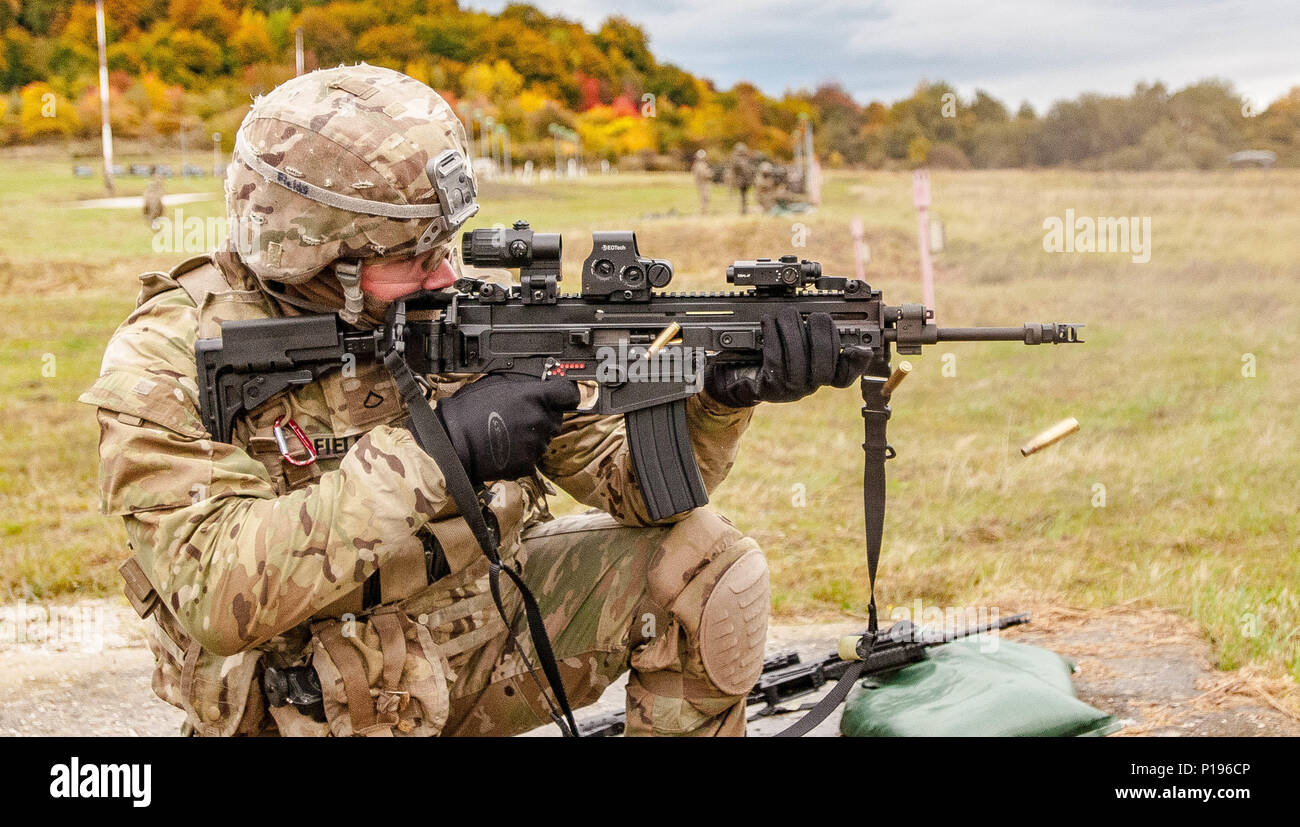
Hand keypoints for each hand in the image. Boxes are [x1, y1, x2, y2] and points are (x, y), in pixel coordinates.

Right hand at [434, 374, 578, 483]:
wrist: (452, 444)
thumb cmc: (467, 411)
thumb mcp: (495, 384)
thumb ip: (522, 385)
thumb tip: (536, 382)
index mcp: (534, 396)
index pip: (568, 393)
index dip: (564, 394)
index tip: (560, 396)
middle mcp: (539, 420)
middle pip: (556, 417)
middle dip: (543, 416)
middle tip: (519, 416)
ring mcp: (536, 444)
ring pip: (545, 438)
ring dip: (533, 435)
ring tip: (508, 432)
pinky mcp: (528, 464)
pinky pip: (533, 457)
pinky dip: (523, 454)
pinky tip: (505, 447)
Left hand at [703, 306, 871, 406]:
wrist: (741, 377)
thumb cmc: (774, 355)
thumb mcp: (797, 344)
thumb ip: (816, 334)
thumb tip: (839, 326)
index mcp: (821, 376)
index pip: (846, 375)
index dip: (855, 363)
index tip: (860, 347)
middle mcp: (809, 386)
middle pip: (824, 364)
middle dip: (821, 332)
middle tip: (816, 315)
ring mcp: (789, 389)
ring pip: (797, 358)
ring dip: (792, 328)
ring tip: (786, 314)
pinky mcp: (769, 387)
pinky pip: (774, 358)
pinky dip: (772, 335)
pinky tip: (769, 322)